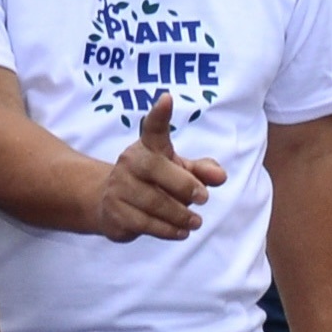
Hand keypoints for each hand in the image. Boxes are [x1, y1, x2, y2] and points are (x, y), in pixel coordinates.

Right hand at [97, 93, 228, 241]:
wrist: (111, 205)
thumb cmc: (155, 182)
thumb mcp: (179, 171)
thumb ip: (202, 171)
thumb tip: (221, 176)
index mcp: (148, 146)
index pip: (153, 127)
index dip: (160, 114)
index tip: (167, 99)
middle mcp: (130, 162)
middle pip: (157, 169)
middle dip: (183, 186)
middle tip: (203, 198)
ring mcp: (119, 187)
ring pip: (153, 202)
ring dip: (179, 215)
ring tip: (195, 222)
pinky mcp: (115, 212)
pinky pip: (144, 223)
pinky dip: (167, 230)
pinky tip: (181, 232)